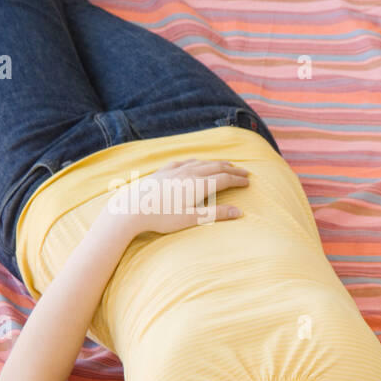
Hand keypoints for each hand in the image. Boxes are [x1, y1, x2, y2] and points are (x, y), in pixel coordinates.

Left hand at [105, 158, 247, 235]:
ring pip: (201, 162)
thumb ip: (217, 214)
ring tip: (226, 165)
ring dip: (216, 163)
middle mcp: (189, 173)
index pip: (224, 179)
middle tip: (245, 172)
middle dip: (232, 170)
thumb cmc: (162, 217)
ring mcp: (175, 170)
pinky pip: (184, 161)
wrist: (132, 209)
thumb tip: (240, 212)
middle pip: (216, 167)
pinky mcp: (163, 171)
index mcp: (199, 185)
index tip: (249, 182)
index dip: (238, 180)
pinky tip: (196, 162)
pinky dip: (196, 161)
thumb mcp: (192, 218)